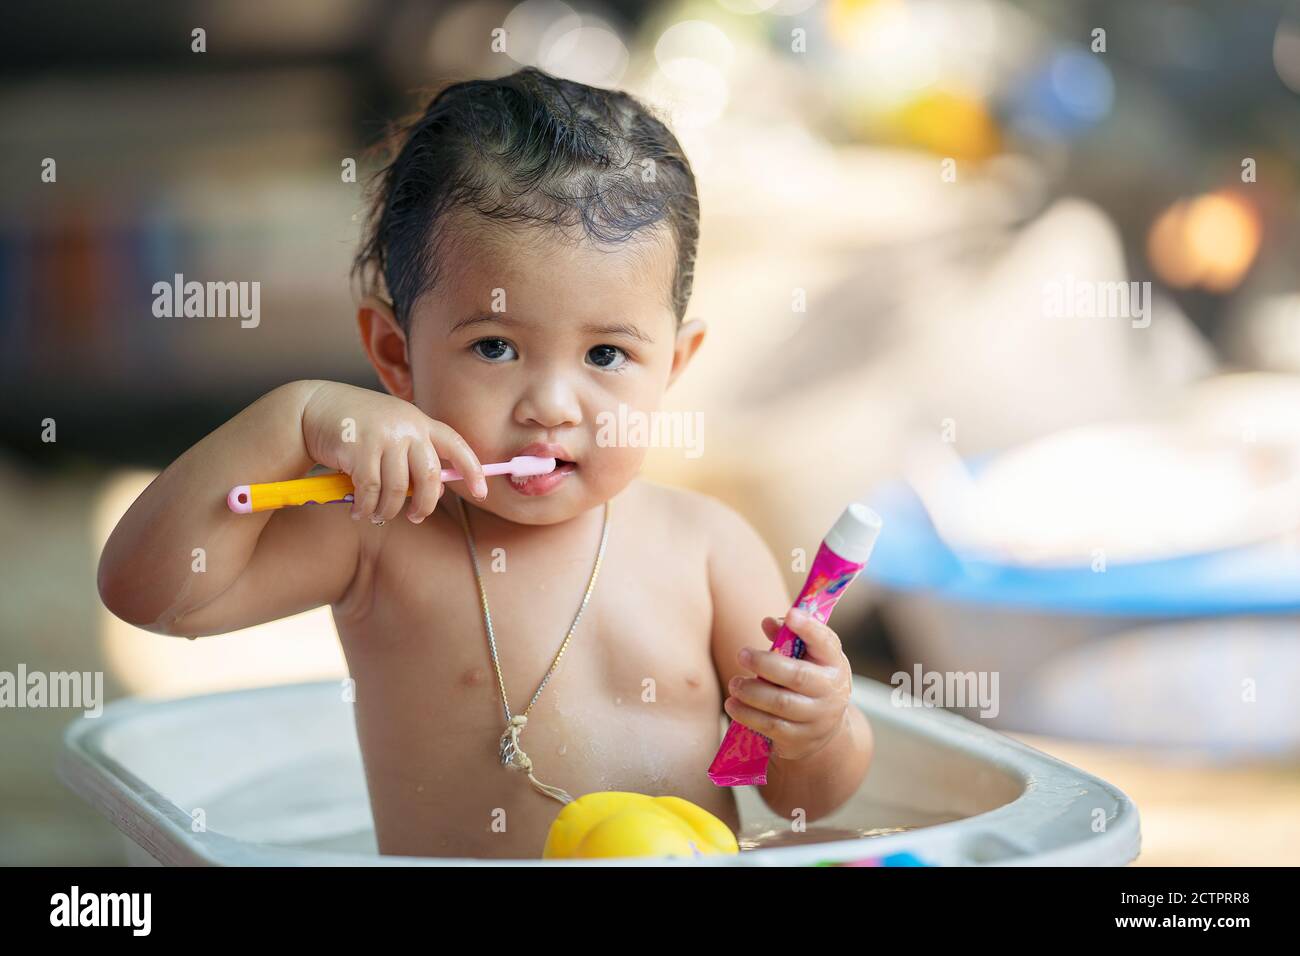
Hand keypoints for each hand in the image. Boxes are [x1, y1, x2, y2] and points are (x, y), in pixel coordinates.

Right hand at [300, 381, 486, 523]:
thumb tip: (436, 492)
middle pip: (430, 476)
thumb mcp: (392, 432)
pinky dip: (366, 507)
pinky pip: (371, 491)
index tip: (483, 493)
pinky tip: (359, 510)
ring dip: (388, 510)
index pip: (456, 445)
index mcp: (419, 421)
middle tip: (415, 516)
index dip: (473, 471)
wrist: (315, 407)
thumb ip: (414, 455)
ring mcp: (384, 436)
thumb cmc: (358, 427)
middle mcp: (406, 426)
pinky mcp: (359, 449)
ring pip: (398, 489)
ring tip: (377, 514)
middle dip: (425, 504)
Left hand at [724, 607, 853, 761]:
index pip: (825, 642)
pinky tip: (732, 705)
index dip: (809, 628)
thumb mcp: (806, 657)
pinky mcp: (800, 739)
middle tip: (741, 654)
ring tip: (734, 683)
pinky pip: (770, 727)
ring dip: (751, 692)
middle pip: (796, 676)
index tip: (791, 614)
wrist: (825, 730)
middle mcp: (831, 691)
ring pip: (780, 704)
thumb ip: (788, 637)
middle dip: (765, 664)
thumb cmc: (809, 680)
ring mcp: (817, 718)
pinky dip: (747, 715)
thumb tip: (768, 622)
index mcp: (834, 662)